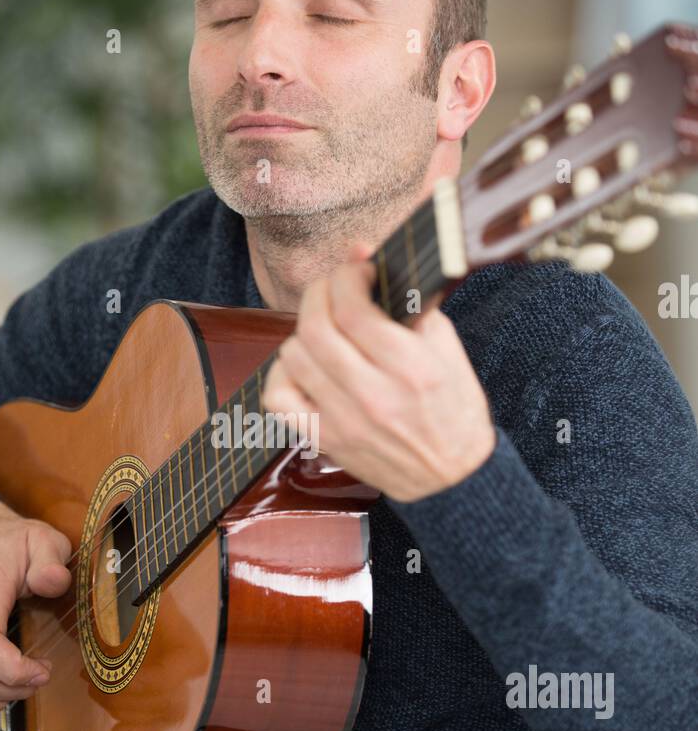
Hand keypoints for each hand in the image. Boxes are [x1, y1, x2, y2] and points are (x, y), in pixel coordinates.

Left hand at [262, 253, 495, 502]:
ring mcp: (343, 420)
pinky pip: (277, 397)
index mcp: (410, 366)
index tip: (358, 273)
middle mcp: (373, 394)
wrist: (451, 478)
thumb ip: (405, 298)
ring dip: (305, 330)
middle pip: (316, 326)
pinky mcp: (324, 439)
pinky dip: (284, 372)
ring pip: (293, 354)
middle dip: (320, 292)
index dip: (347, 276)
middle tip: (335, 289)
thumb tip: (361, 252)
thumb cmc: (453, 407)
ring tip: (327, 329)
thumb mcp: (445, 346)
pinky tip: (305, 366)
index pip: (353, 307)